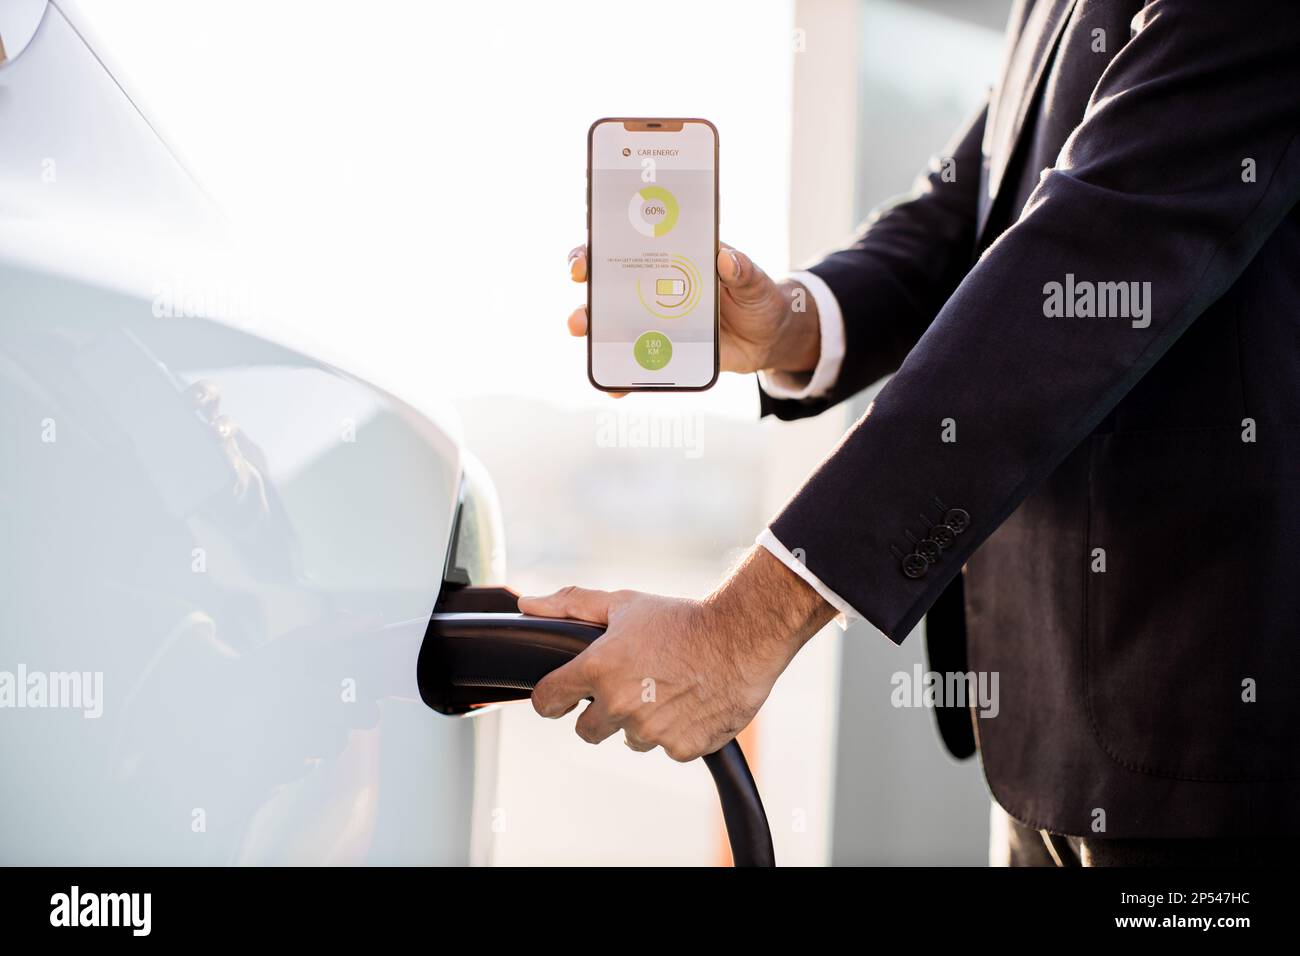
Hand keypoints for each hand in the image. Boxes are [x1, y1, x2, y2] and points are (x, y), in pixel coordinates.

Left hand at [521, 546, 834, 760]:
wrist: (742, 638)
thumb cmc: (680, 619)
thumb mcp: (623, 603)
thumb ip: (570, 605)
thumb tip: (525, 605)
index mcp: (597, 670)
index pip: (547, 701)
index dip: (553, 697)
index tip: (564, 695)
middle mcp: (619, 705)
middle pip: (586, 731)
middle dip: (601, 712)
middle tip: (630, 685)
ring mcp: (651, 732)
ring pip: (631, 739)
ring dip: (642, 721)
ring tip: (667, 688)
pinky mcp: (681, 748)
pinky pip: (667, 748)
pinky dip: (676, 731)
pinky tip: (690, 703)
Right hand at [565, 243, 820, 395]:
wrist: (770, 337)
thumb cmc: (759, 298)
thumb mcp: (755, 281)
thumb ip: (742, 270)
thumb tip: (727, 259)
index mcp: (671, 258)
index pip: (624, 246)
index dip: (597, 249)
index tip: (585, 259)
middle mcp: (653, 287)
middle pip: (608, 286)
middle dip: (587, 295)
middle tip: (580, 309)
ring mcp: (655, 321)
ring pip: (613, 324)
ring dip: (593, 331)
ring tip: (584, 336)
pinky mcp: (664, 351)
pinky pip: (635, 364)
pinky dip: (621, 377)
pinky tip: (613, 387)